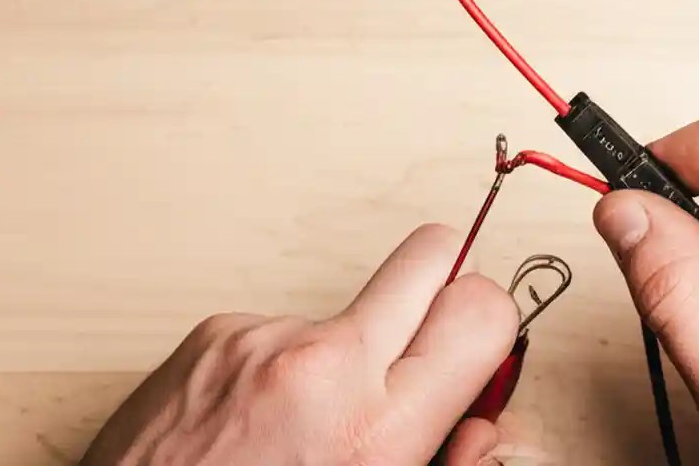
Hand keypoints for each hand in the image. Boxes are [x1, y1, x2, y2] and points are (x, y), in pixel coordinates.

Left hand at [80, 224, 517, 465]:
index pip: (481, 309)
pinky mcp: (210, 334)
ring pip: (350, 306)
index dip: (488, 328)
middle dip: (443, 290)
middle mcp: (315, 364)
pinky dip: (285, 366)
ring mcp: (256, 338)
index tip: (474, 353)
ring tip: (307, 425)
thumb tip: (479, 419)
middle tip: (426, 345)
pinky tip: (257, 425)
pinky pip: (283, 328)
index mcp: (371, 430)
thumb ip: (447, 463)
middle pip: (430, 254)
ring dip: (348, 351)